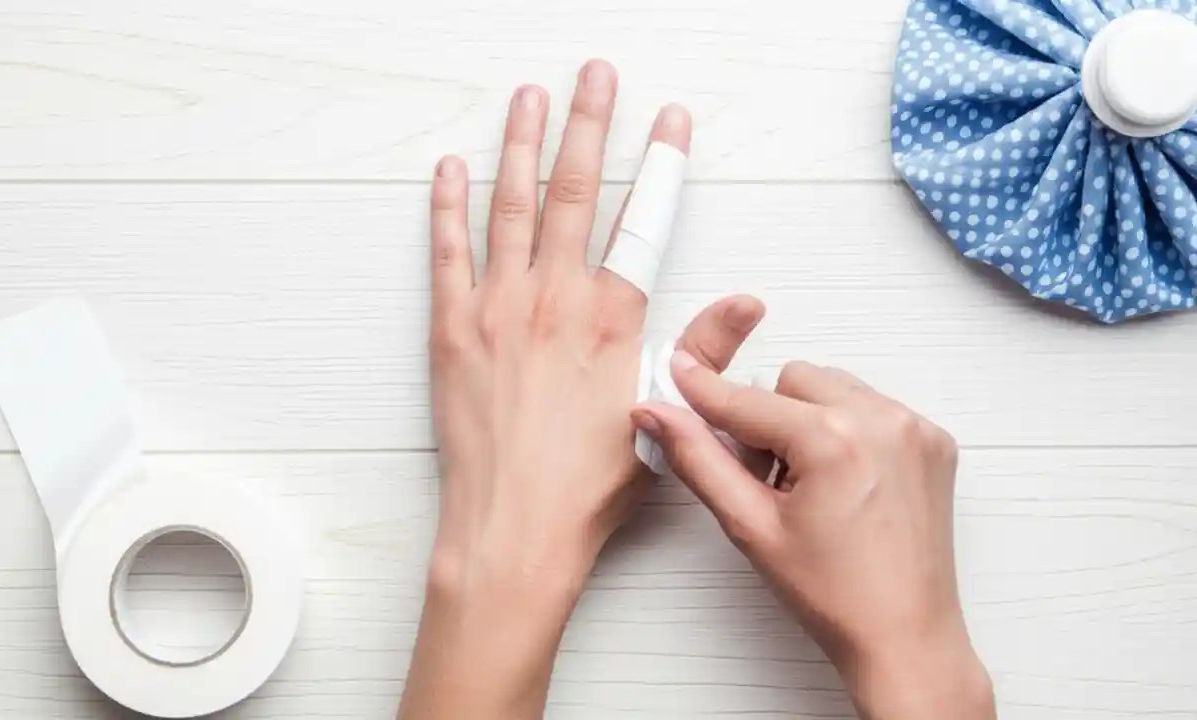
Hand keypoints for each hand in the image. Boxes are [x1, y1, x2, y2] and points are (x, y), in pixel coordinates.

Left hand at [402, 60, 765, 719]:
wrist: (514, 529)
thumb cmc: (587, 487)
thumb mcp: (662, 416)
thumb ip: (701, 350)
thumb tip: (747, 301)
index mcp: (611, 318)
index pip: (643, 219)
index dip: (661, 163)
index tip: (670, 120)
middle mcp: (554, 299)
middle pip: (573, 192)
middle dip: (587, 124)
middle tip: (593, 75)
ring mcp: (497, 309)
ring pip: (511, 207)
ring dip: (520, 146)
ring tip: (527, 98)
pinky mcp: (451, 330)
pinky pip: (448, 252)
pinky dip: (449, 207)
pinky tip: (451, 171)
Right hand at [632, 357, 994, 719]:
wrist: (905, 636)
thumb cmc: (836, 594)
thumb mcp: (751, 526)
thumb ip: (699, 460)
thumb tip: (659, 415)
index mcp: (832, 441)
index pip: (747, 400)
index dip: (704, 390)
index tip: (677, 371)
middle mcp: (881, 421)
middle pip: (792, 380)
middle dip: (768, 418)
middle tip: (768, 477)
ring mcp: (914, 428)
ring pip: (834, 387)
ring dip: (808, 419)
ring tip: (808, 481)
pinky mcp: (933, 441)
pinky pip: (873, 407)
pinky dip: (849, 429)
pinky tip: (843, 482)